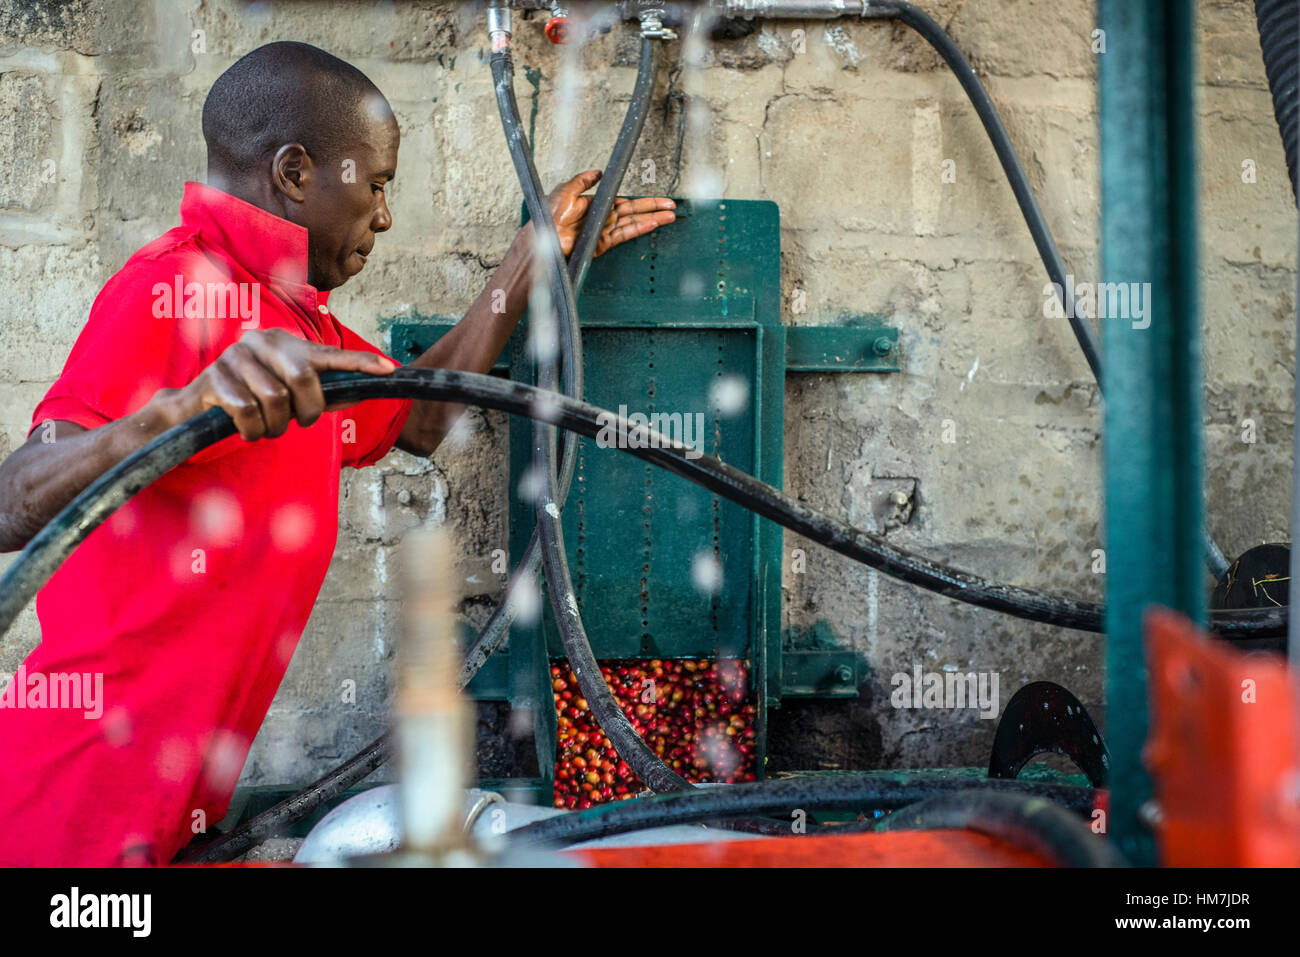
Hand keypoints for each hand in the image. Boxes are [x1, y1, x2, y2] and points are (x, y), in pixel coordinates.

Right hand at [153, 328, 396, 439]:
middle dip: (308, 409)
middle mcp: (261, 341)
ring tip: (268, 427)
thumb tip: (362, 393)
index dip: (360, 363)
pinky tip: (247, 429)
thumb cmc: (252, 399)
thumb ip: (321, 391)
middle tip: (299, 422)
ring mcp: (234, 356)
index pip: (329, 354)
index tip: (391, 370)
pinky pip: (246, 412)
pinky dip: (252, 430)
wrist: (195, 407)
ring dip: (275, 425)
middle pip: (302, 378)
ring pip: (274, 399)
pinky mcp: (213, 378)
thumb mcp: (288, 393)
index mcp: (285, 343)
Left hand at [546, 169, 676, 257]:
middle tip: (671, 207)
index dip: (641, 200)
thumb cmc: (548, 216)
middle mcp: (602, 218)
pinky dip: (639, 228)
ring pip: (633, 223)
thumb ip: (583, 181)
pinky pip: (624, 234)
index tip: (656, 198)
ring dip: (652, 219)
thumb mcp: (566, 190)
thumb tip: (597, 172)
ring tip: (669, 216)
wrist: (542, 237)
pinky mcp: (601, 243)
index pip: (624, 201)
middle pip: (634, 212)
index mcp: (596, 204)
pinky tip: (652, 224)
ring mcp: (603, 231)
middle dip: (653, 209)